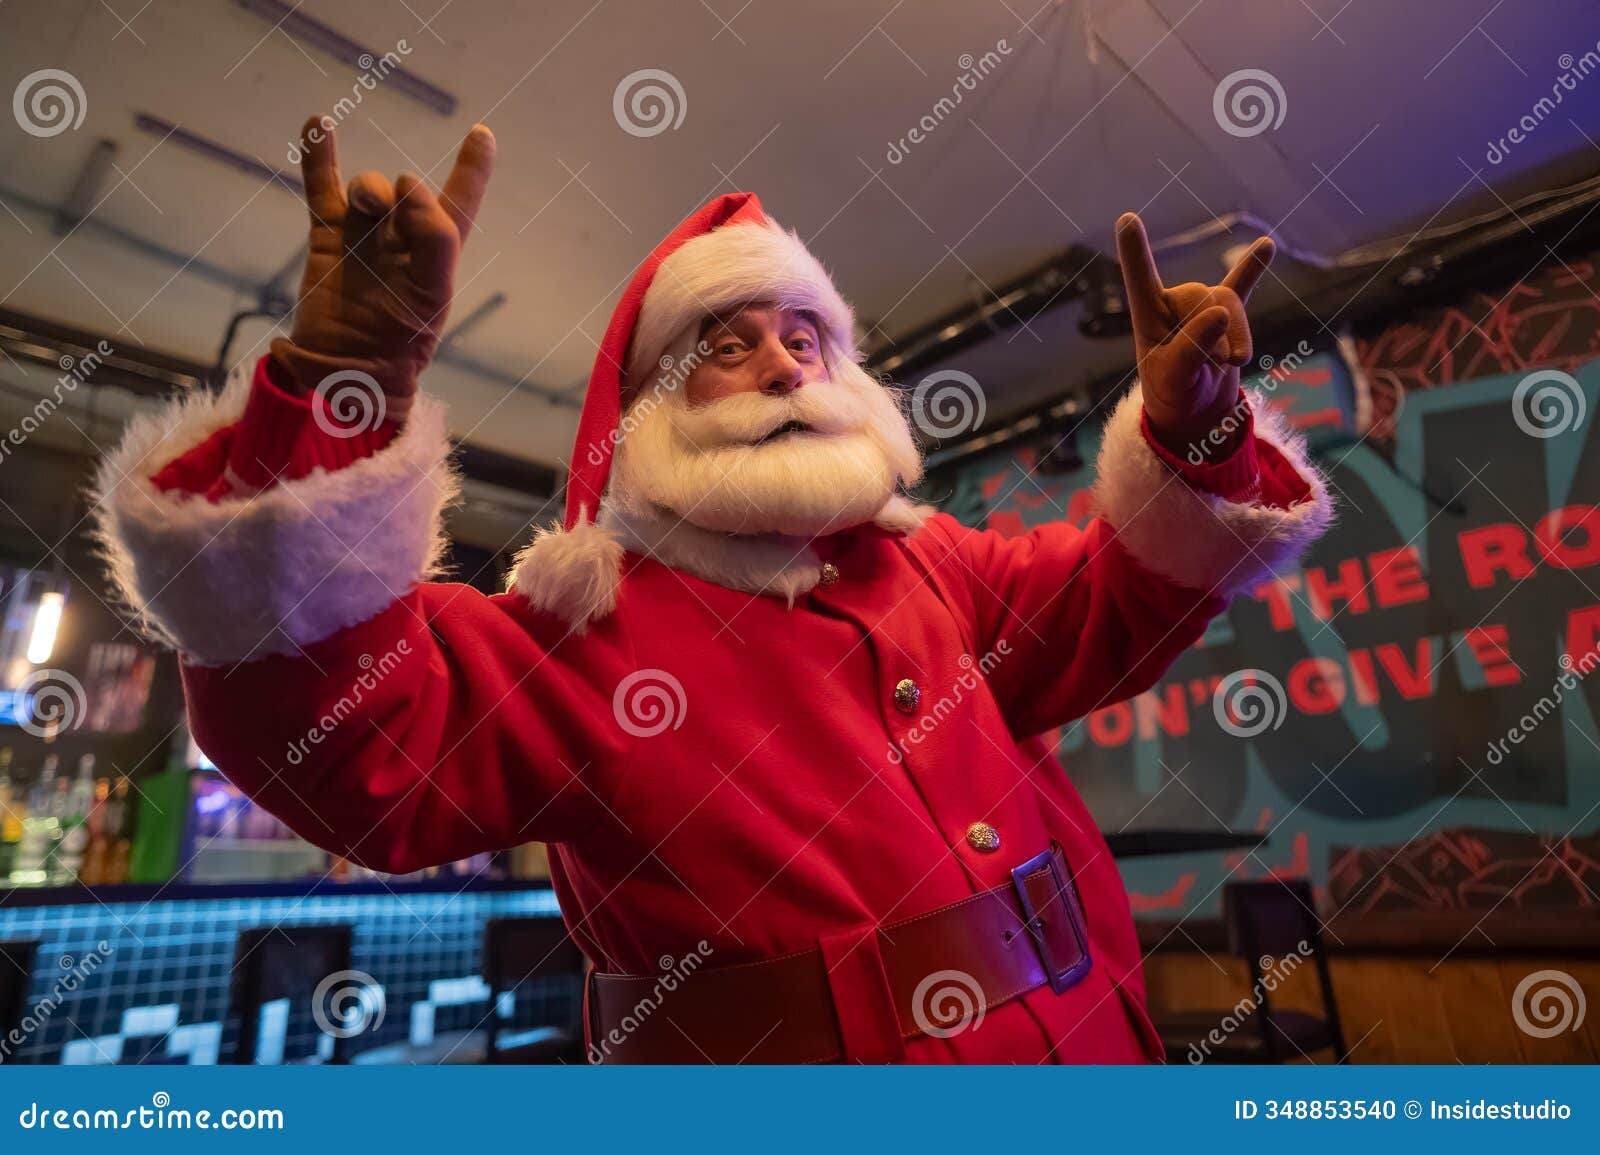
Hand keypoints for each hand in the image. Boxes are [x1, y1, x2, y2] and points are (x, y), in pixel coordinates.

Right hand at [270, 116, 496, 423]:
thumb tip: (408, 182)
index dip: (472, 168)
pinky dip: (320, 156)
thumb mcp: (432, 293)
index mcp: (439, 254)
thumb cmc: (401, 341)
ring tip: (366, 199)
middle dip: (401, 192)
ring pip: (369, 190)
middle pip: (405, 193)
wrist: (348, 369)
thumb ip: (434, 235)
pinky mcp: (328, 238)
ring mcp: (364, 237)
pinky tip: (320, 122)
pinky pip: (323, 189)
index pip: (461, 201)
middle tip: (391, 200)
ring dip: (369, 185)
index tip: (481, 133)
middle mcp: (403, 241)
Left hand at [1114, 212, 1273, 456]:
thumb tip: (1221, 313)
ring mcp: (1201, 307)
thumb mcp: (1176, 377)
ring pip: (1228, 303)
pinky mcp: (1228, 315)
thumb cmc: (1174, 395)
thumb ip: (1193, 347)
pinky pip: (1242, 286)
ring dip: (1236, 336)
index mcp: (1148, 316)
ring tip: (1232, 363)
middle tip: (1211, 366)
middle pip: (1201, 297)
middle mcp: (1173, 305)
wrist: (1197, 413)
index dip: (1135, 250)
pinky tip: (1267, 246)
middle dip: (1212, 335)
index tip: (1126, 218)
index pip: (1140, 278)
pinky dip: (1252, 268)